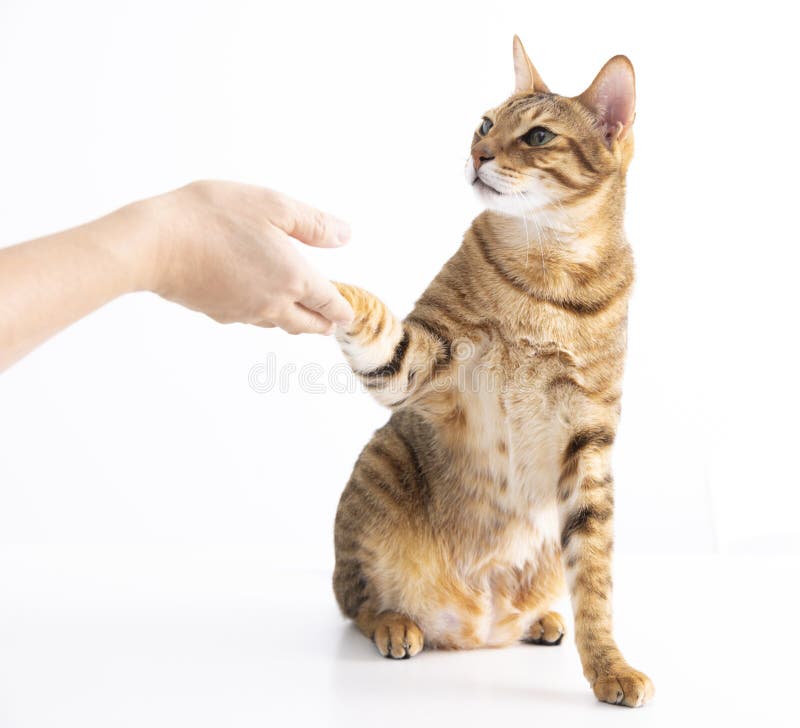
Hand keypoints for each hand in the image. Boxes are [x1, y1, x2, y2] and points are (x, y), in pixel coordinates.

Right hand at [139, 180, 353, 333]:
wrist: (155, 244)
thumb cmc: (213, 217)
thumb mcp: (272, 205)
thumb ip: (313, 224)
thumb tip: (345, 236)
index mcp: (294, 278)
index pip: (331, 304)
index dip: (343, 308)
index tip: (349, 312)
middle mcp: (274, 303)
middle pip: (309, 325)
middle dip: (324, 322)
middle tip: (331, 319)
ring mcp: (246, 313)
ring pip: (280, 324)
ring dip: (295, 319)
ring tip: (299, 310)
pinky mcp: (220, 314)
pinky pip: (252, 319)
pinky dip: (263, 313)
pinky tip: (257, 297)